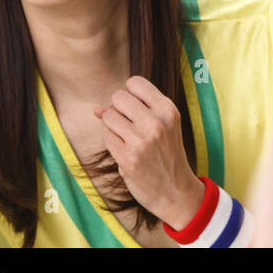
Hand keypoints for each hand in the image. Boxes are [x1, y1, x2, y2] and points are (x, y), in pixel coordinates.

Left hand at [95, 77, 203, 229]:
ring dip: (113, 126)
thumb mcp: (164, 125)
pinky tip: (125, 151)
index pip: (135, 82)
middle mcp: (156, 122)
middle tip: (129, 124)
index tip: (135, 108)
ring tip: (127, 138)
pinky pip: (106, 137)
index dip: (130, 94)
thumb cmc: (167, 153)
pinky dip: (112, 143)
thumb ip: (137, 110)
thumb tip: (97, 109)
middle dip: (118, 109)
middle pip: (118, 97)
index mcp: (168, 110)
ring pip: (108, 116)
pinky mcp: (127, 159)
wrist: (175, 190)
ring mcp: (141, 141)